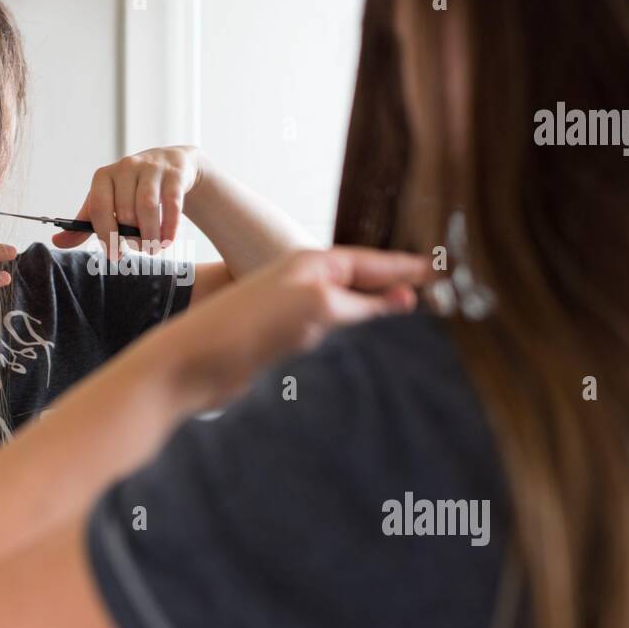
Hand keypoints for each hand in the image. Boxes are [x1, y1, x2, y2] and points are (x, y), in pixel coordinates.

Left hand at [52, 146, 202, 258]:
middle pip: (124, 210)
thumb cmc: (131, 188)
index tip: (113, 256)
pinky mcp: (173, 174)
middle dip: (131, 237)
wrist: (168, 164)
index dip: (105, 235)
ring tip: (153, 250)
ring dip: (150, 235)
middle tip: (138, 250)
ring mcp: (151, 169)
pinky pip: (171, 204)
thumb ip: (86, 223)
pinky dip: (169, 227)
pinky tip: (167, 241)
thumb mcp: (108, 201)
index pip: (99, 208)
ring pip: (147, 207)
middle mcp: (125, 168)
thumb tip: (57, 241)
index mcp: (103, 177)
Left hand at [144, 246, 431, 409]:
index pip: (369, 262)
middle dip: (392, 287)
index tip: (437, 270)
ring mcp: (288, 313)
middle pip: (357, 282)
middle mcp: (298, 283)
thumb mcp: (316, 306)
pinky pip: (324, 335)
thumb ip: (361, 303)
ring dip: (371, 312)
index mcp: (307, 264)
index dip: (403, 269)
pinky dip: (346, 336)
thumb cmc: (248, 326)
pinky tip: (357, 345)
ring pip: (342, 309)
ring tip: (406, 315)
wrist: (191, 364)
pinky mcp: (277, 344)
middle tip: (433, 293)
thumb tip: (402, 300)